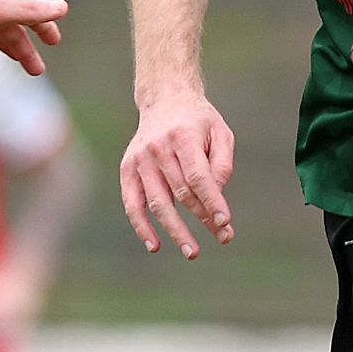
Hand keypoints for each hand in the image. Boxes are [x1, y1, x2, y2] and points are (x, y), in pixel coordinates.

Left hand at [0, 0, 66, 74]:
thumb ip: (30, 10)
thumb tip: (64, 7)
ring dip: (8, 49)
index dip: (44, 27)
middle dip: (27, 50)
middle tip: (38, 71)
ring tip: (18, 64)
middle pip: (12, 31)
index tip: (55, 41)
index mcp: (2, 5)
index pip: (30, 15)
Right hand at [121, 92, 235, 257]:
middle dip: (203, 217)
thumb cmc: (198, 121)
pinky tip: (154, 245)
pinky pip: (132, 203)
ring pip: (158, 202)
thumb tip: (216, 199)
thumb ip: (222, 165)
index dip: (212, 202)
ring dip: (175, 230)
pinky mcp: (127, 169)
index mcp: (182, 136)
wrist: (164, 99)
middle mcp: (158, 148)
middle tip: (223, 237)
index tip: (225, 223)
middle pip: (181, 193)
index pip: (198, 177)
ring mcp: (140, 159)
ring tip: (192, 251)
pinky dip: (142, 226)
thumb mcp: (220, 133)